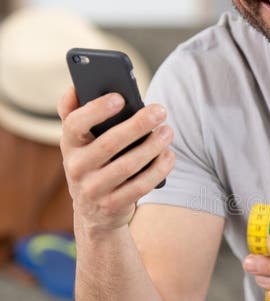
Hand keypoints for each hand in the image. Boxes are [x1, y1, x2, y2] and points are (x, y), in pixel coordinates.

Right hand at [58, 86, 174, 231]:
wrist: (93, 212)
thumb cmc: (93, 163)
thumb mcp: (80, 143)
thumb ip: (76, 114)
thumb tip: (75, 88)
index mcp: (69, 145)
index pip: (74, 124)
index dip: (96, 110)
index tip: (120, 97)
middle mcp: (76, 168)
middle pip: (108, 144)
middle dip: (137, 125)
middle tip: (160, 110)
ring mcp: (93, 189)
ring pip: (127, 166)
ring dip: (152, 147)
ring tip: (167, 131)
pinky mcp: (112, 206)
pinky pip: (139, 186)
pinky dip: (157, 170)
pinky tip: (169, 156)